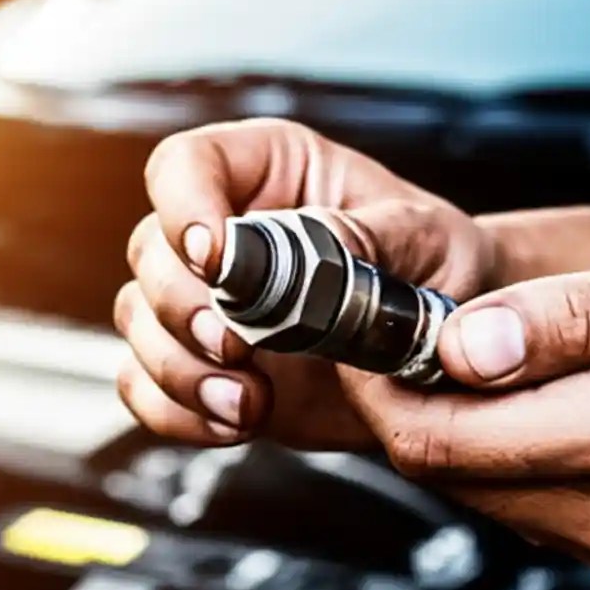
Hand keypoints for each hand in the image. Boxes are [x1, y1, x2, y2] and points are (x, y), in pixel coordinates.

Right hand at [114, 118, 492, 447]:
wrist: (450, 353)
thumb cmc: (440, 269)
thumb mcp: (426, 238)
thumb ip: (365, 237)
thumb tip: (309, 246)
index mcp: (268, 171)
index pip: (186, 166)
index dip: (184, 207)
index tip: (215, 260)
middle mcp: (222, 230)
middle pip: (151, 250)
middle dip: (182, 307)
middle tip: (235, 347)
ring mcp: (205, 300)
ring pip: (138, 321)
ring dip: (179, 369)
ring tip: (247, 402)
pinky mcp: (202, 365)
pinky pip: (144, 385)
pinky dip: (175, 412)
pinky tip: (232, 423)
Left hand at [351, 226, 589, 585]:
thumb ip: (573, 319)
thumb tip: (461, 345)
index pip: (436, 440)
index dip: (379, 386)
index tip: (363, 335)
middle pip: (450, 471)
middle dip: (408, 402)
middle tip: (409, 331)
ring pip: (489, 492)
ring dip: (459, 425)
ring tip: (473, 351)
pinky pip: (543, 507)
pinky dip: (512, 451)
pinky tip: (535, 394)